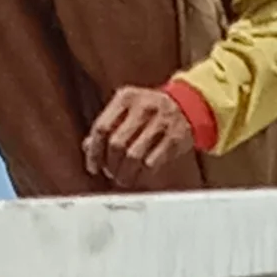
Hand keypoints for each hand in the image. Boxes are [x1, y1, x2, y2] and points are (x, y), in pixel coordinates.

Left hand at [85, 84, 204, 193]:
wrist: (188, 104)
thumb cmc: (151, 110)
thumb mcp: (127, 109)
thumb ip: (107, 126)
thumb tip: (88, 148)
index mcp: (125, 98)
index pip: (102, 127)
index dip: (94, 151)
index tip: (93, 166)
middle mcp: (142, 107)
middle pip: (117, 144)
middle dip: (111, 164)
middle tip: (111, 173)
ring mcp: (161, 122)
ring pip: (134, 156)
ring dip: (125, 173)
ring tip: (124, 178)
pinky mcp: (175, 138)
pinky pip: (153, 162)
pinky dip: (142, 174)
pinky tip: (139, 176)